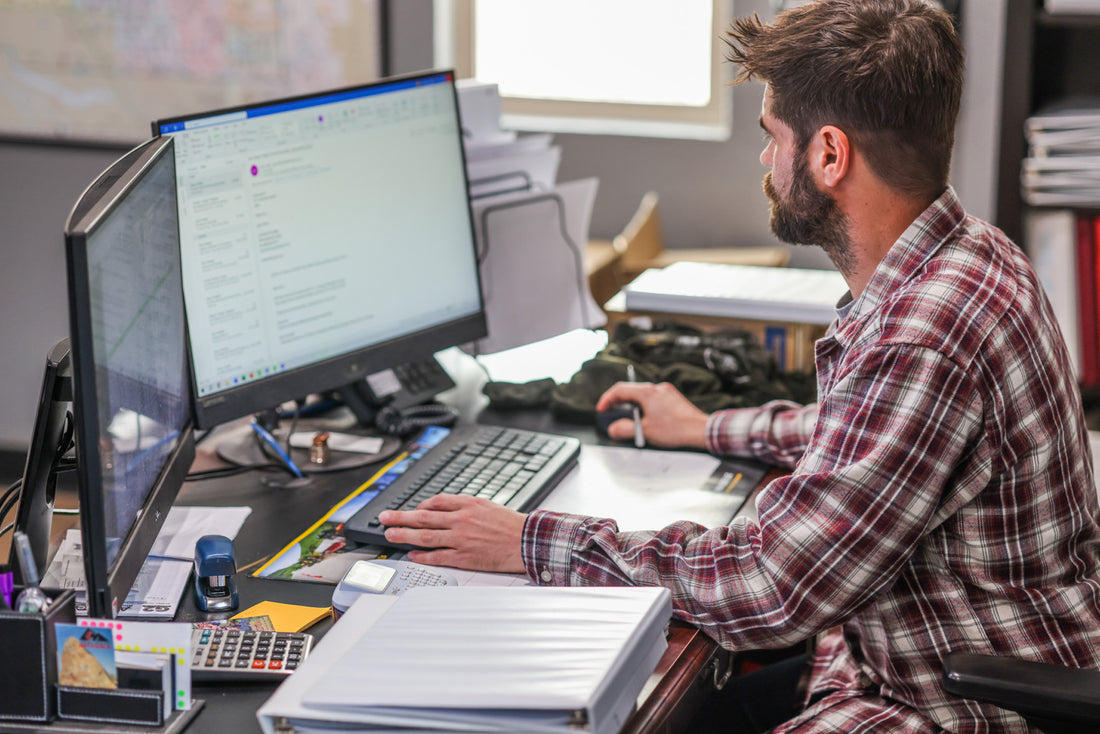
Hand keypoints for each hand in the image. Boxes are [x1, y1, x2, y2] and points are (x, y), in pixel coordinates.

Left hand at [378, 494, 526, 573]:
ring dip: (404, 535)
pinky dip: (422, 555)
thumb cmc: (509, 524)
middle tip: (384, 518)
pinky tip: (411, 554)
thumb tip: (439, 508)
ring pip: (425, 537)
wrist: (526, 541)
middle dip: (400, 517)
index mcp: (467, 504)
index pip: (434, 502)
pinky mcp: (464, 557)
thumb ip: (462, 505)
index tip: (411, 510)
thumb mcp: (486, 504)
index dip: (419, 506)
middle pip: (422, 518)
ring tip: (390, 534)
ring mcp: (461, 539)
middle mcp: (461, 520)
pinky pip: (437, 556)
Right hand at [596, 380, 708, 449]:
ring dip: (632, 406)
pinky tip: (647, 419)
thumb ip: (624, 429)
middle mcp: (657, 388)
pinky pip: (653, 399)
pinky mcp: (673, 399)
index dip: (607, 399)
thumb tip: (613, 429)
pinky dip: (644, 407)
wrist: (700, 430)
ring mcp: (666, 392)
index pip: (620, 389)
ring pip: (642, 395)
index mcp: (647, 392)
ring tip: (631, 420)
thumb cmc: (676, 429)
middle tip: (612, 413)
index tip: (602, 409)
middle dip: (619, 402)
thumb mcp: (645, 431)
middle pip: (631, 391)